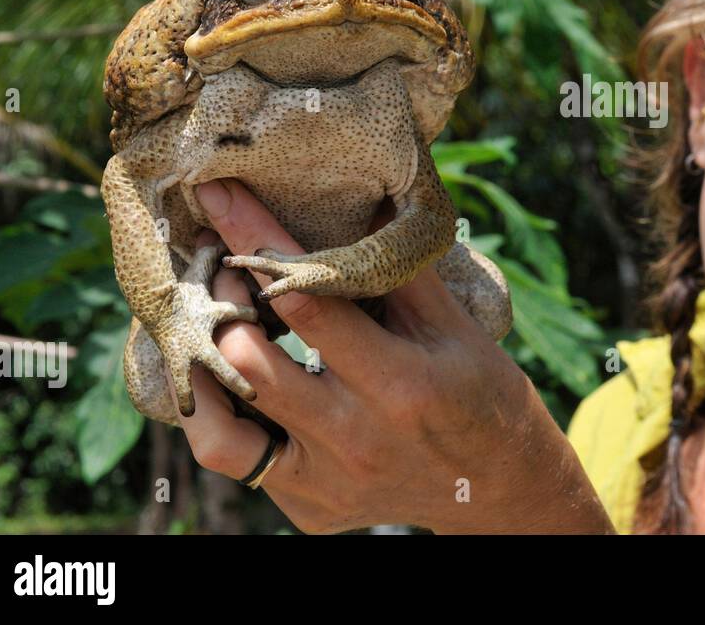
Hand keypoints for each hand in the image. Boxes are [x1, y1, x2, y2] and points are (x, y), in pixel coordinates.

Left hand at [171, 178, 612, 533]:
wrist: (499, 487)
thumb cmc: (484, 394)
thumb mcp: (458, 328)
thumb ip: (402, 270)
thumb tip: (363, 201)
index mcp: (399, 382)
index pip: (307, 298)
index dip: (255, 239)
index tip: (218, 196)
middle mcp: (355, 437)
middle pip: (247, 359)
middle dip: (221, 298)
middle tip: (221, 267)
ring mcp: (327, 481)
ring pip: (221, 425)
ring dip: (204, 364)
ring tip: (211, 326)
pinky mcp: (308, 507)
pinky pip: (239, 462)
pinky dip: (225, 416)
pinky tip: (235, 382)